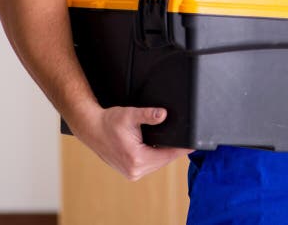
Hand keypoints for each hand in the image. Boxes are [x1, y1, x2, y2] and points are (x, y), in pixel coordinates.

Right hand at [73, 106, 190, 180]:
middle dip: (175, 150)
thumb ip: (148, 114)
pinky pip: (150, 164)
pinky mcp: (130, 171)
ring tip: (177, 142)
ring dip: (166, 154)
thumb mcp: (131, 115)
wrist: (91, 128)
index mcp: (137, 159)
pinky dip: (157, 156)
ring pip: (158, 163)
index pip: (168, 155)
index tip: (196, 144)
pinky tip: (161, 147)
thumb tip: (163, 114)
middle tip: (189, 140)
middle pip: (164, 160)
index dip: (183, 149)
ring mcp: (132, 173)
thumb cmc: (109, 121)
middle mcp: (135, 170)